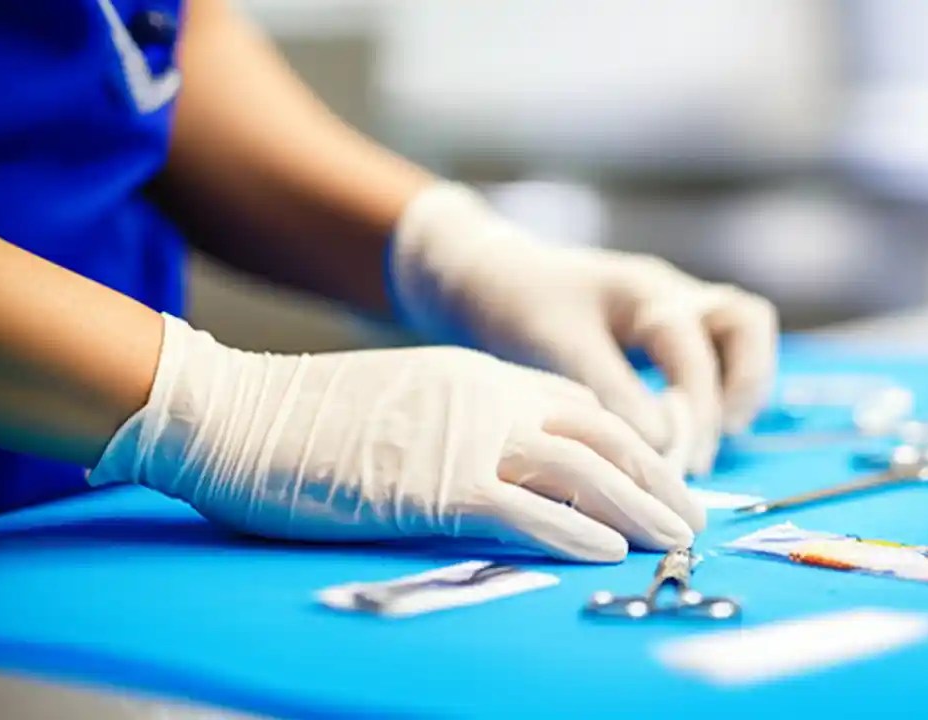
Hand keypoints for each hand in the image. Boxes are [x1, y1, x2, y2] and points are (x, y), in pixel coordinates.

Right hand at [92, 315, 701, 561]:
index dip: (635, 444)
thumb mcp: (403, 397)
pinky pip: (528, 512)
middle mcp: (489, 398)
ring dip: (640, 508)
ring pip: (583, 472)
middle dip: (658, 477)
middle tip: (694, 515)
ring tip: (677, 539)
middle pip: (603, 435)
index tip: (664, 477)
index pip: (584, 407)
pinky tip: (610, 550)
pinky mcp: (436, 487)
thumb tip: (503, 461)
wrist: (234, 413)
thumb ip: (459, 417)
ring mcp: (467, 439)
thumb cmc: (305, 418)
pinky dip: (577, 532)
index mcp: (480, 375)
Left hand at [389, 183, 777, 473]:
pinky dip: (716, 389)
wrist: (486, 276)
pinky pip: (716, 353)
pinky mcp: (663, 332)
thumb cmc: (517, 305)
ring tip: (713, 438)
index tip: (673, 457)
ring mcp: (673, 308)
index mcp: (644, 290)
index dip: (692, 409)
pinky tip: (686, 432)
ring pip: (740, 334)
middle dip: (741, 387)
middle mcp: (671, 293)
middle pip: (747, 321)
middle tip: (707, 446)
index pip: (692, 348)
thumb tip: (666, 446)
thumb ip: (611, 392)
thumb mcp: (557, 348)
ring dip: (740, 386)